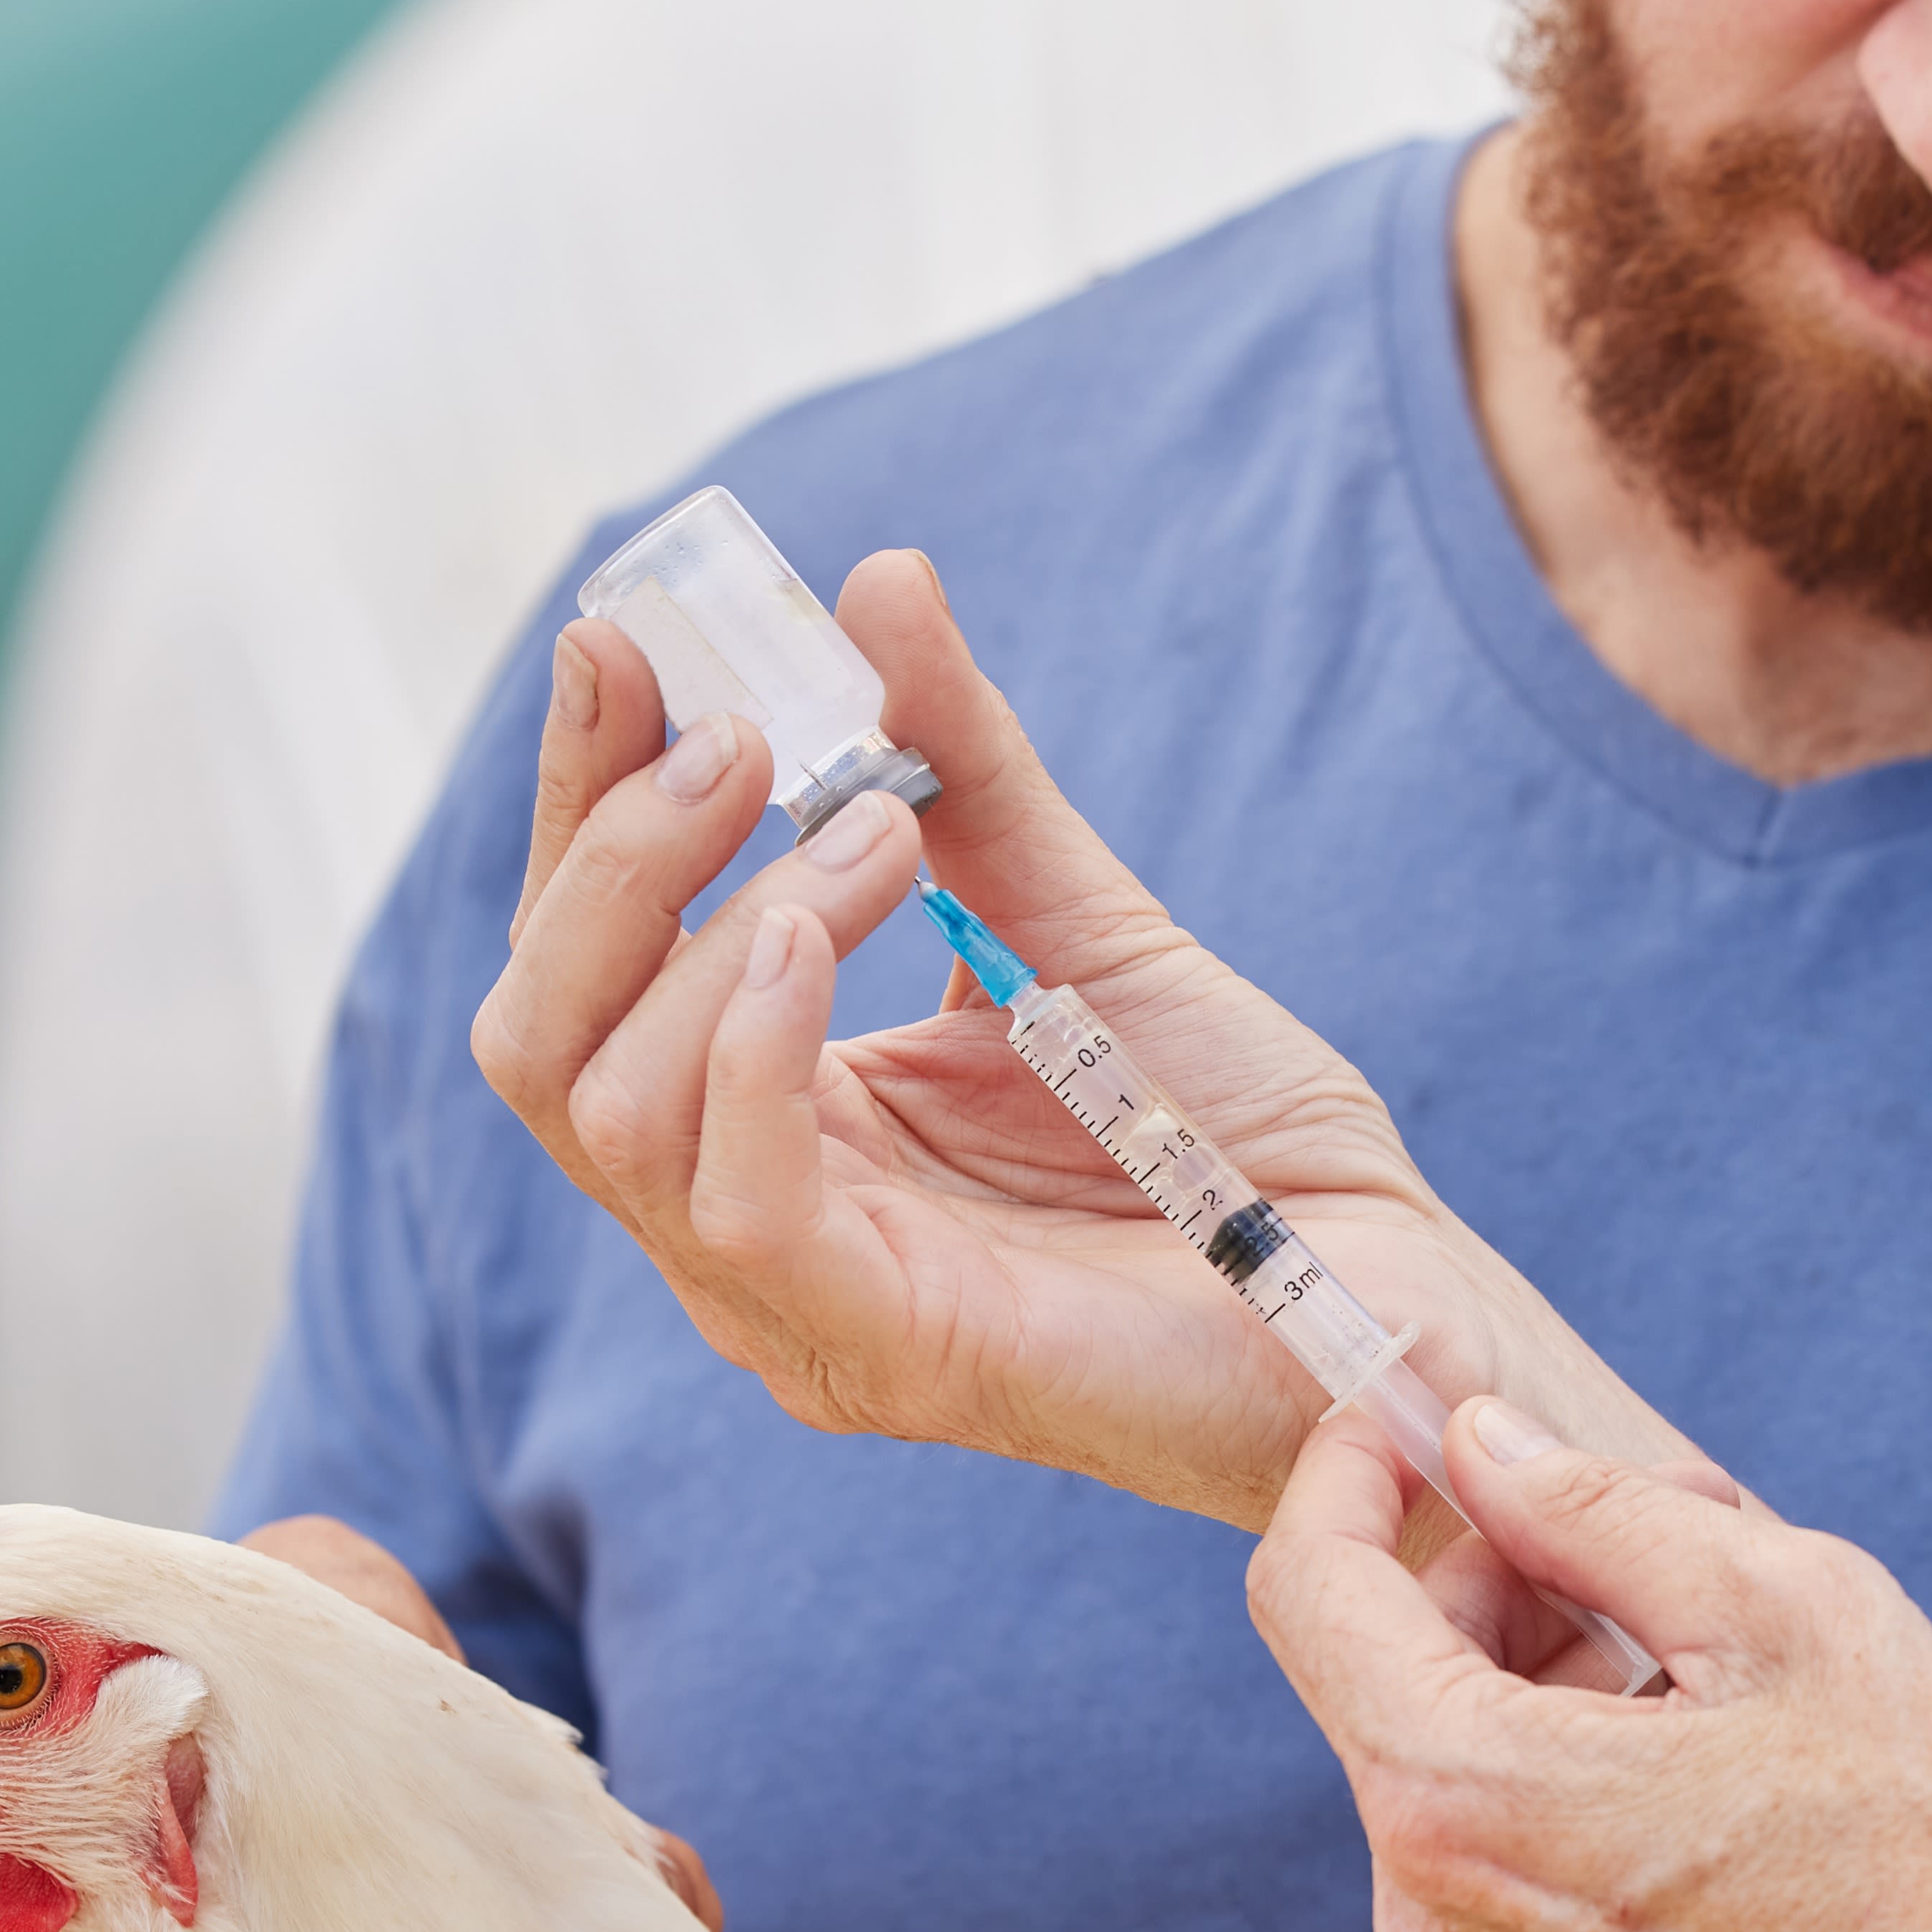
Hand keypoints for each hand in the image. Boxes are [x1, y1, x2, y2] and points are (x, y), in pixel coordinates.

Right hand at [471, 561, 1562, 1528]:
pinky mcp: (882, 1350)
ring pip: (609, 1108)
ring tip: (868, 836)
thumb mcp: (1079, 917)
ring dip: (716, 928)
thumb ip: (964, 772)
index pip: (588, 963)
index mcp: (772, 1122)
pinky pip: (733, 1201)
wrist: (1388, 1287)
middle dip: (610, 855)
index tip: (624, 639)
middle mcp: (746, 1221)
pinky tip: (812, 939)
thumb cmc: (1238, 1141)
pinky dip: (751, 1048)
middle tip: (749, 737)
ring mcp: (798, 1303)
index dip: (580, 797)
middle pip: (543, 1034)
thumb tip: (880, 581)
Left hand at [1249, 1410, 1931, 1931]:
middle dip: (1505, 1614)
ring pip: (1468, 1842)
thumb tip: (1478, 1441)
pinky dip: (1597, 1891)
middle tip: (1663, 1570)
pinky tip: (1735, 1876)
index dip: (1348, 1479)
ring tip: (1732, 1734)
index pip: (1308, 1593)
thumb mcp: (1796, 1610)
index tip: (1411, 1424)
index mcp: (1465, 1802)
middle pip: (1398, 1716)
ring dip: (1556, 1754)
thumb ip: (1597, 1509)